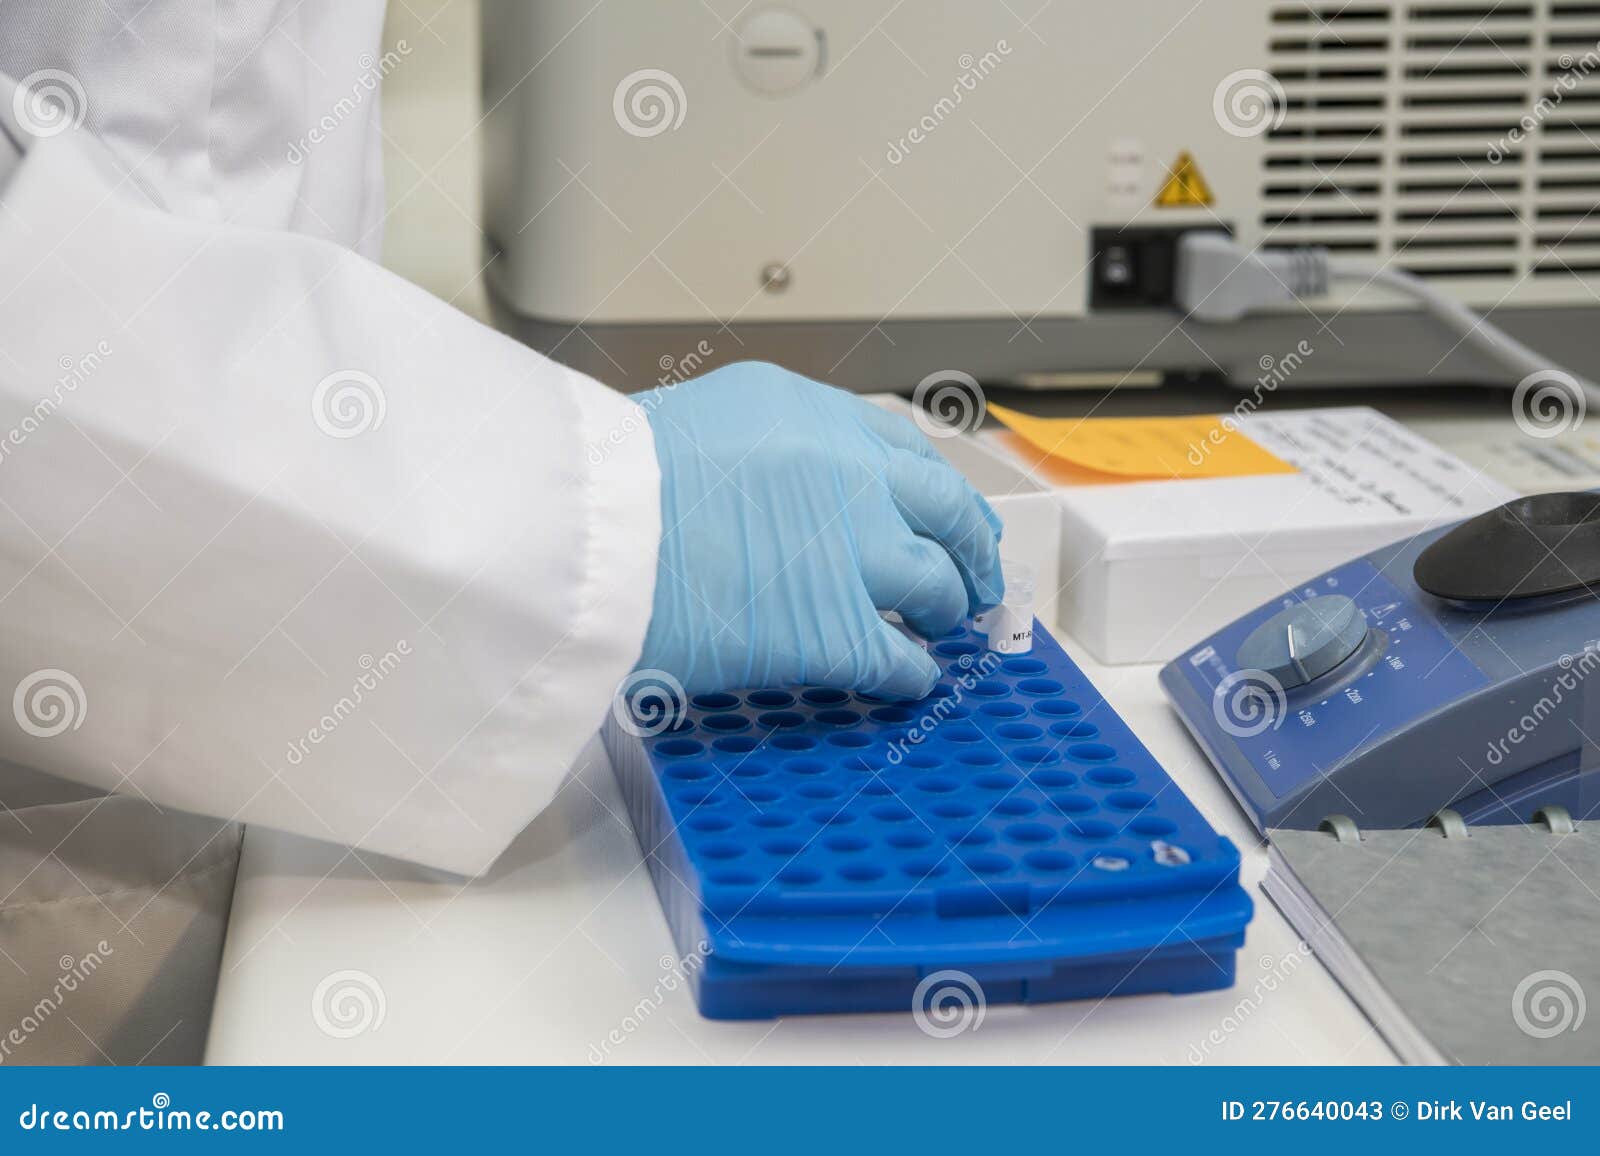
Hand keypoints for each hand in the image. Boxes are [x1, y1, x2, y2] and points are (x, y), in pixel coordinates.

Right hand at [636, 362, 1003, 699]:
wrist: (590, 538)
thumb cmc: (606, 484)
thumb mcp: (689, 423)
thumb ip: (756, 453)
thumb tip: (775, 492)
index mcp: (811, 414)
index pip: (902, 448)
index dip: (934, 489)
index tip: (947, 509)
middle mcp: (851, 474)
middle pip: (945, 510)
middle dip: (968, 546)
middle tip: (975, 571)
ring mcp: (856, 553)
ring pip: (938, 584)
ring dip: (946, 607)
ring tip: (942, 624)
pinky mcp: (840, 631)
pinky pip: (901, 659)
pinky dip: (912, 673)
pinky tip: (909, 679)